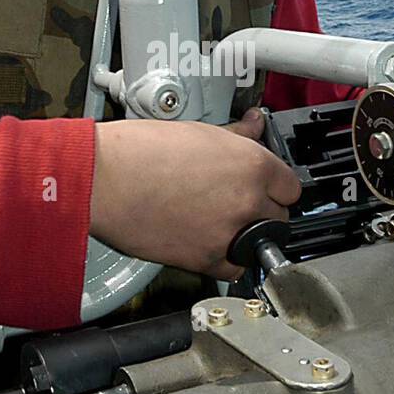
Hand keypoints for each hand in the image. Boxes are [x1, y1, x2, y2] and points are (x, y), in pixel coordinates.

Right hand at [90, 108, 299, 280]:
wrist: (104, 179)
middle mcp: (248, 200)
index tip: (265, 188)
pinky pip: (234, 268)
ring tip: (224, 224)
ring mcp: (230, 232)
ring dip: (249, 236)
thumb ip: (235, 135)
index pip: (290, 186)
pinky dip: (227, 260)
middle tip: (238, 203)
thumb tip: (253, 125)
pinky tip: (211, 244)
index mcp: (252, 164)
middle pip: (280, 216)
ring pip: (261, 244)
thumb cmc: (139, 151)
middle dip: (263, 211)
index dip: (275, 186)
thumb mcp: (197, 131)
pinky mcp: (206, 258)